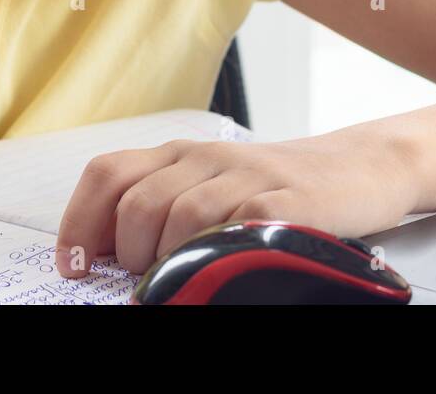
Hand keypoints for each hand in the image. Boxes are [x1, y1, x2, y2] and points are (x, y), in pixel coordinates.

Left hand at [54, 125, 419, 276]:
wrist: (363, 166)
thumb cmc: (279, 187)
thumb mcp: (214, 184)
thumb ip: (162, 205)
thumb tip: (100, 256)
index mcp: (180, 153)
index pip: (107, 174)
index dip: (78, 223)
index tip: (73, 267)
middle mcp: (208, 158)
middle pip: (137, 205)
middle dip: (128, 255)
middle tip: (146, 280)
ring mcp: (248, 176)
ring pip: (180, 219)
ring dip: (169, 262)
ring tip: (184, 281)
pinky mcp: (287, 202)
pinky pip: (236, 230)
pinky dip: (217, 258)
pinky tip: (223, 269)